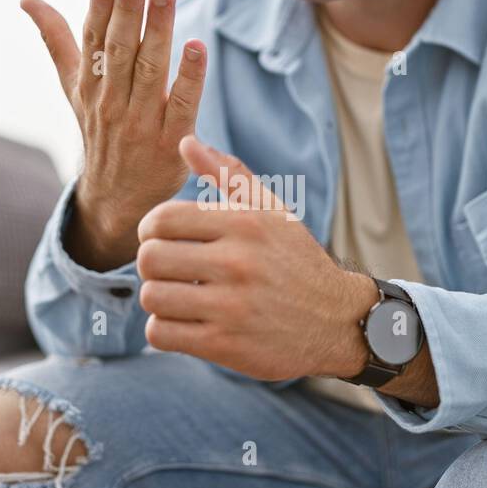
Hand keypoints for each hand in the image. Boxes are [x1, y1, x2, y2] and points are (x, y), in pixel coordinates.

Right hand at [20, 0, 206, 269]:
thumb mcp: (74, 89)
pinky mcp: (172, 143)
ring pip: (149, 71)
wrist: (117, 201)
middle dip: (127, 11)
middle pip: (120, 51)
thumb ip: (58, 41)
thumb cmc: (101, 132)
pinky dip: (189, 76)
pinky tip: (197, 46)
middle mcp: (112, 103)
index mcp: (90, 87)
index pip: (93, 42)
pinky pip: (182, 105)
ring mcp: (142, 124)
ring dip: (158, 31)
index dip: (99, 10)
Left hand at [136, 135, 376, 380]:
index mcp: (246, 224)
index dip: (151, 230)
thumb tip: (187, 141)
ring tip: (177, 297)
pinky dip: (164, 329)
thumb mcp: (272, 212)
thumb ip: (229, 174)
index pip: (162, 219)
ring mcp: (231, 307)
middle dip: (152, 264)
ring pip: (151, 297)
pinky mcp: (225, 345)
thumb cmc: (297, 262)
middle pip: (149, 258)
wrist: (337, 322)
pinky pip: (160, 333)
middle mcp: (238, 263)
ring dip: (158, 298)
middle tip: (169, 270)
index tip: (162, 240)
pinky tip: (184, 323)